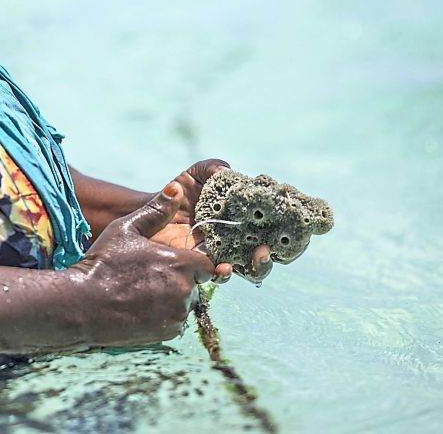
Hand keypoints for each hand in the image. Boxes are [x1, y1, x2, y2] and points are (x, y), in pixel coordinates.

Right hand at [68, 183, 231, 346]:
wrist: (81, 305)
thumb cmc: (103, 263)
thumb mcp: (127, 229)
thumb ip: (156, 211)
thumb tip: (176, 188)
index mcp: (180, 264)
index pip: (208, 265)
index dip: (195, 263)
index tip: (176, 261)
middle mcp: (184, 291)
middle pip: (195, 285)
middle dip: (180, 280)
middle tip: (150, 276)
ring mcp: (175, 316)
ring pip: (184, 305)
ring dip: (172, 299)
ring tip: (142, 292)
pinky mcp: (166, 334)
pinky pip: (174, 323)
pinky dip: (163, 317)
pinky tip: (140, 308)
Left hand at [148, 159, 275, 284]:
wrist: (154, 207)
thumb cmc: (180, 189)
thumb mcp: (198, 173)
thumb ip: (214, 167)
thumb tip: (227, 172)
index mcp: (241, 218)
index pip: (268, 228)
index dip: (283, 230)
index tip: (288, 226)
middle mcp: (236, 240)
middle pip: (262, 255)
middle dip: (270, 256)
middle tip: (267, 249)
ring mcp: (220, 254)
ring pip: (247, 270)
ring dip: (258, 268)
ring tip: (257, 258)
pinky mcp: (201, 265)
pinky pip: (217, 275)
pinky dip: (225, 274)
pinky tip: (225, 268)